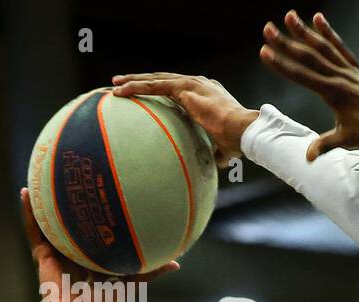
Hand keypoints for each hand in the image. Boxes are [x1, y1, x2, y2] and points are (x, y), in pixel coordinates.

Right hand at [20, 188, 176, 301]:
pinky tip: (26, 193)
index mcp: (92, 258)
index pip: (95, 233)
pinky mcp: (41, 254)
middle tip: (76, 178)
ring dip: (45, 201)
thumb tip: (176, 263)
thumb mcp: (130, 283)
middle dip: (72, 203)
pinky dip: (28, 212)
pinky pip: (33, 229)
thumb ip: (150, 272)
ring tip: (43, 176)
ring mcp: (56, 252)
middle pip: (72, 223)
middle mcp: (73, 253)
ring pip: (49, 222)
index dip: (98, 217)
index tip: (103, 195)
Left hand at [110, 73, 257, 166]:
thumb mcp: (224, 146)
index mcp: (207, 94)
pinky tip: (120, 92)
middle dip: (143, 80)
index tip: (148, 95)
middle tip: (123, 83)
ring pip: (156, 79)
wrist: (243, 131)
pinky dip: (136, 87)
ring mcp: (192, 84)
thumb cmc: (238, 141)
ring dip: (134, 81)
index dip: (162, 90)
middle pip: (164, 79)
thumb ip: (217, 151)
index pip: (179, 89)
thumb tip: (216, 164)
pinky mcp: (185, 88)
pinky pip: (154, 85)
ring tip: (115, 84)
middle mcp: (199, 84)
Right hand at [259, 10, 358, 158]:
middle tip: (267, 28)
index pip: (302, 76)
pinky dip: (329, 34)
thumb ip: (326, 145)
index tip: (263, 51)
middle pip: (309, 57)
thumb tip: (308, 157)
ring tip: (289, 15)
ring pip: (324, 47)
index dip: (281, 64)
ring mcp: (352, 71)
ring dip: (306, 32)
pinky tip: (318, 19)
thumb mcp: (349, 141)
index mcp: (335, 94)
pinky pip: (342, 48)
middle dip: (286, 43)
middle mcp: (343, 77)